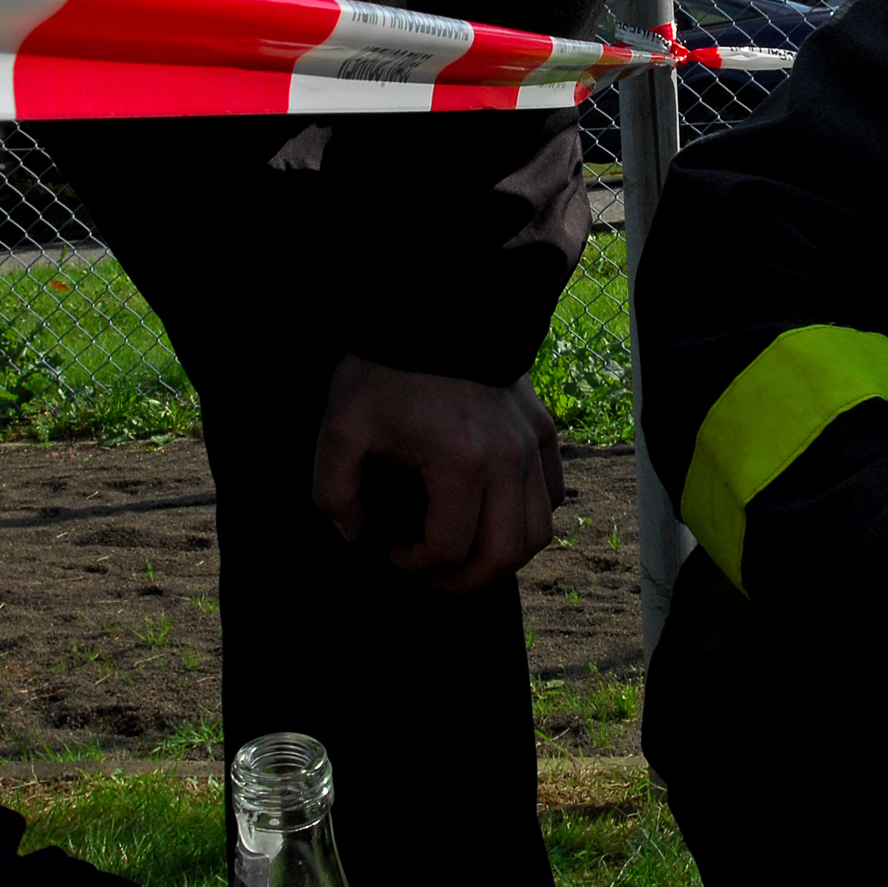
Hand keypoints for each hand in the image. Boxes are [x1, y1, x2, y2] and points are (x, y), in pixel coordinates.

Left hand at [310, 356, 560, 590]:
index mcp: (461, 461)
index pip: (449, 550)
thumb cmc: (385, 368)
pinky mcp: (543, 430)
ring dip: (500, 557)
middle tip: (429, 575)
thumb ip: (336, 494)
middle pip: (504, 555)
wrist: (435, 305)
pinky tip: (488, 513)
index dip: (414, 566)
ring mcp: (532, 444)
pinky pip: (551, 496)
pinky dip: (526, 519)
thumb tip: (359, 537)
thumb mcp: (340, 428)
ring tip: (462, 553)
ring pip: (538, 533)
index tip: (388, 551)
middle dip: (463, 581)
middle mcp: (509, 459)